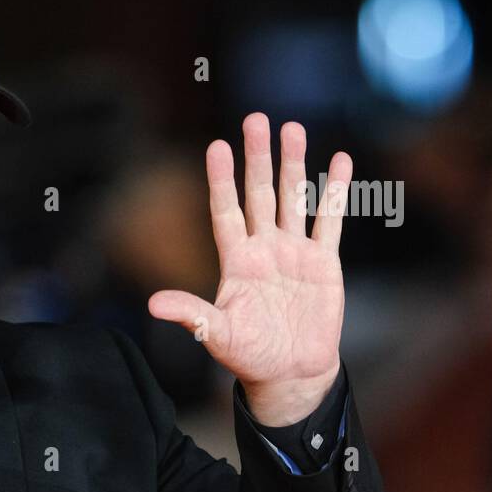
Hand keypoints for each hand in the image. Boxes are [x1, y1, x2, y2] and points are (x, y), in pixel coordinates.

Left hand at [148, 113, 349, 424]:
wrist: (290, 373)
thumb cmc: (249, 355)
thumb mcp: (216, 334)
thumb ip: (191, 314)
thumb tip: (152, 305)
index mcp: (236, 261)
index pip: (225, 211)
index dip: (221, 180)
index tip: (216, 147)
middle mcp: (263, 249)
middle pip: (259, 194)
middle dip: (257, 158)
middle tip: (255, 119)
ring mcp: (293, 252)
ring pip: (293, 198)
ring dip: (293, 164)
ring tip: (292, 128)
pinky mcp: (322, 262)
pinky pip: (328, 220)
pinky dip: (335, 191)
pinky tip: (340, 161)